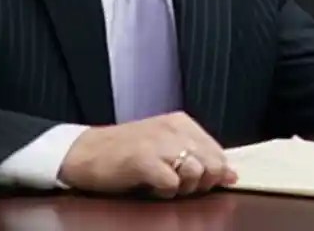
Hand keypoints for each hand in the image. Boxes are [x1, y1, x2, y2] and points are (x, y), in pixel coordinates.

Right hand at [59, 112, 237, 198]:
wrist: (82, 152)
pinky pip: (172, 183)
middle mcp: (174, 129)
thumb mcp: (164, 146)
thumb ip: (197, 156)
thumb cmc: (124, 152)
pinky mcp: (143, 160)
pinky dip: (165, 192)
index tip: (199, 183)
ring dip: (183, 187)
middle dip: (202, 182)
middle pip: (212, 164)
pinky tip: (152, 187)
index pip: (218, 152)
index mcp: (181, 123)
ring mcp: (158, 143)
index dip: (214, 174)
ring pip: (195, 172)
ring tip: (164, 185)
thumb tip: (231, 176)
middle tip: (180, 186)